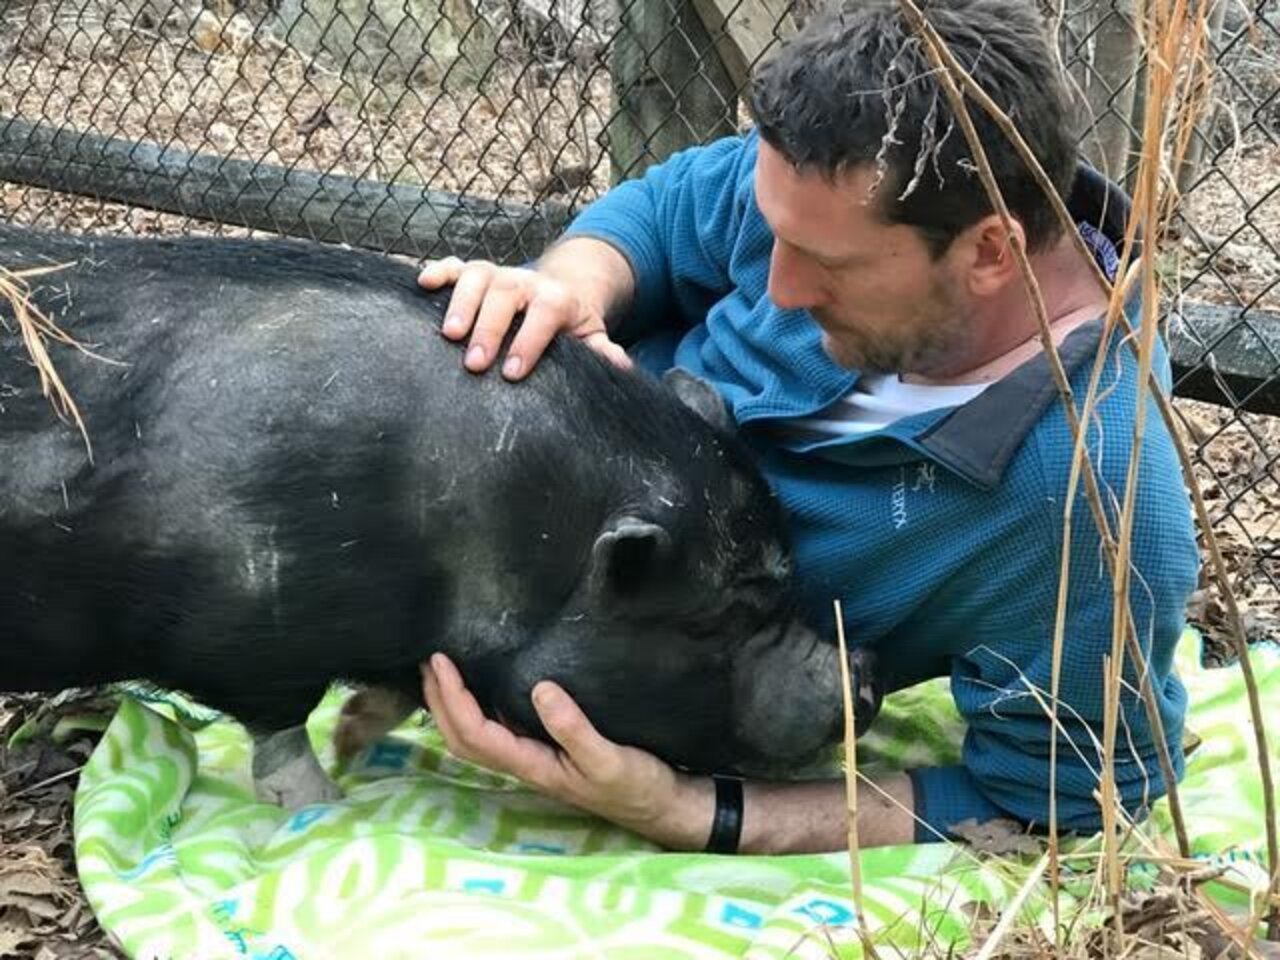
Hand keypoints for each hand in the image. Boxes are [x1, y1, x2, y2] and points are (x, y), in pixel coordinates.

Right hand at [418, 258, 632, 380]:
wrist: (559, 290)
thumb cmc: (570, 325)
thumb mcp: (591, 336)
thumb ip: (602, 350)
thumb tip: (620, 366)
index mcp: (557, 299)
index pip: (546, 314)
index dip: (530, 342)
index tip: (513, 373)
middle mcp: (526, 282)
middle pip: (506, 295)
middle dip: (489, 329)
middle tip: (475, 363)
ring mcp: (498, 274)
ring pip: (477, 277)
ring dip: (461, 303)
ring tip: (449, 335)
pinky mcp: (474, 272)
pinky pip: (454, 265)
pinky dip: (439, 271)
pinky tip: (422, 283)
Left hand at [422, 653, 711, 846]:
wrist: (663, 806)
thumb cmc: (637, 785)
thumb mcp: (608, 759)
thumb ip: (574, 728)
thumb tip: (541, 689)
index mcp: (532, 765)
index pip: (476, 733)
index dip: (453, 698)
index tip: (441, 661)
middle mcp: (524, 764)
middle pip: (462, 738)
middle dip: (439, 702)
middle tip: (429, 660)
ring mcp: (534, 759)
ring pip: (476, 737)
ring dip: (452, 706)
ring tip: (443, 671)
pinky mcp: (547, 751)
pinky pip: (498, 730)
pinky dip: (477, 709)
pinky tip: (483, 687)